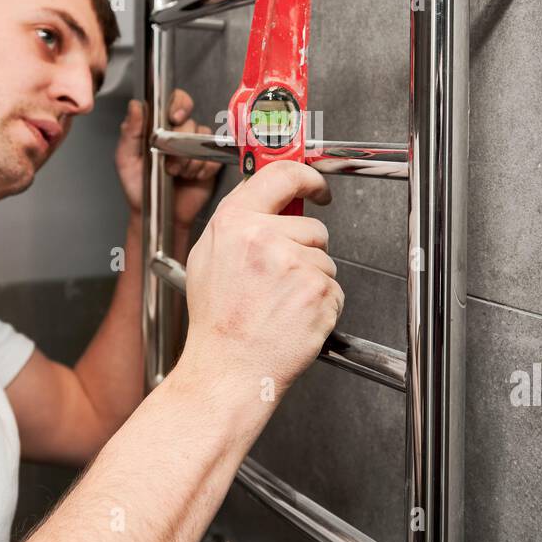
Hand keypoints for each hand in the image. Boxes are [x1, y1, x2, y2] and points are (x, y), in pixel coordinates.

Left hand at [116, 89, 221, 227]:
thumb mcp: (126, 159)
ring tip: (177, 173)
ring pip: (203, 139)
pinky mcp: (209, 162)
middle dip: (181, 142)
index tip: (175, 117)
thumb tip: (136, 106)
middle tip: (170, 161)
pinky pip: (214, 157)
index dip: (179, 104)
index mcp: (159, 127)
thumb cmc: (139, 187)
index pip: (174, 101)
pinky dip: (203, 168)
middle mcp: (179, 134)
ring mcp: (196, 147)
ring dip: (190, 159)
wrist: (158, 215)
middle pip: (191, 121)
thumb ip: (131, 132)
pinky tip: (192, 177)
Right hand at [180, 160, 342, 393]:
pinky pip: (334, 288)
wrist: (228, 368)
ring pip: (325, 260)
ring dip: (312, 280)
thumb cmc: (217, 321)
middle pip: (312, 227)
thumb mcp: (208, 257)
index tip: (316, 187)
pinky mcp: (318, 290)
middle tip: (280, 278)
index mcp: (234, 222)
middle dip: (306, 250)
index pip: (283, 174)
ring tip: (280, 302)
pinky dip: (321, 304)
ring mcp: (294, 264)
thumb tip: (265, 200)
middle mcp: (264, 237)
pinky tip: (293, 316)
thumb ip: (237, 222)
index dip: (307, 177)